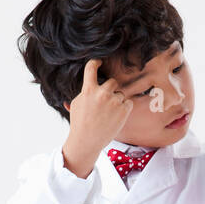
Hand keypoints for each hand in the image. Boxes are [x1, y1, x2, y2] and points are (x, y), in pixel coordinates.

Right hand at [63, 58, 132, 176]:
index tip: (99, 62)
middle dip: (111, 89)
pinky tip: (116, 116)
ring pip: (121, 94)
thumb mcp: (76, 105)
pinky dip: (125, 108)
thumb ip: (83, 93)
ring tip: (109, 114)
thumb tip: (85, 87)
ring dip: (117, 101)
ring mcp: (114, 101)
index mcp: (88, 90)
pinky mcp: (124, 110)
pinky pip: (128, 102)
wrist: (87, 141)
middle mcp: (102, 93)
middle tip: (106, 101)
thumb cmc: (79, 124)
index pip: (91, 68)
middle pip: (112, 82)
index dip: (95, 62)